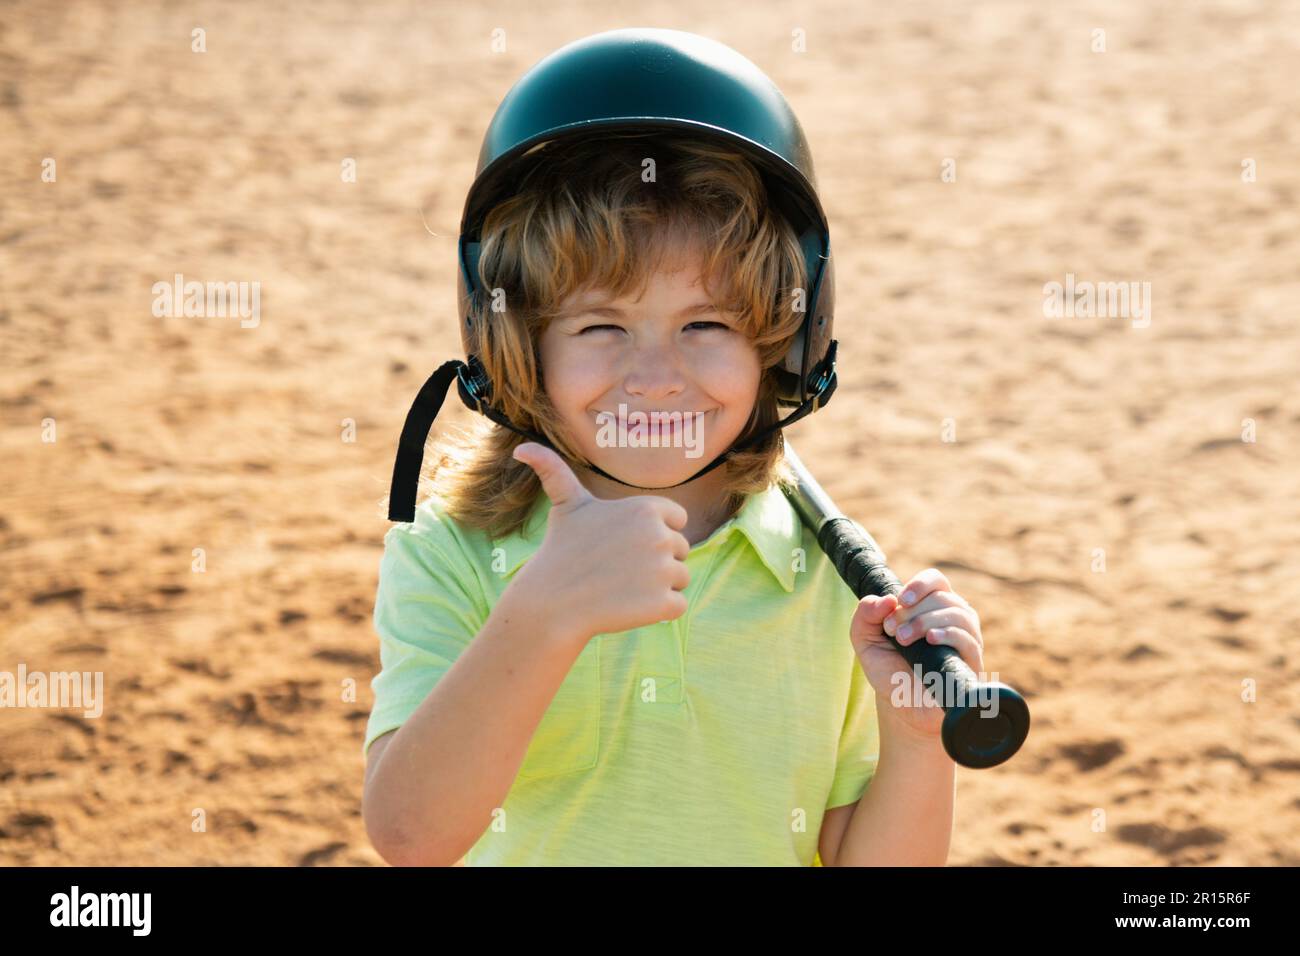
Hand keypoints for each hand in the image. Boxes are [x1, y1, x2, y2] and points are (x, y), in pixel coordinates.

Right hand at [510, 442, 691, 641]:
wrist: (552, 603)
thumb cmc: (560, 551)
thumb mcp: (564, 505)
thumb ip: (554, 471)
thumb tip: (519, 449)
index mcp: (646, 508)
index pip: (678, 520)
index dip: (654, 534)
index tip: (624, 544)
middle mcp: (660, 536)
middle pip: (680, 550)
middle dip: (656, 561)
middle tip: (618, 569)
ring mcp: (664, 571)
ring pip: (680, 578)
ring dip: (658, 587)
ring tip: (622, 587)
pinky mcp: (664, 603)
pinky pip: (678, 605)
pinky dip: (659, 611)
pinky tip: (629, 606)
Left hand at [848, 568, 984, 739]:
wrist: (902, 709)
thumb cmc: (888, 672)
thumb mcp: (865, 640)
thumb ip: (865, 615)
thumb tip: (885, 599)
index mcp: (930, 609)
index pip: (936, 581)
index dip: (920, 584)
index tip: (901, 600)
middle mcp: (953, 620)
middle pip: (943, 597)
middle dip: (913, 611)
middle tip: (892, 630)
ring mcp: (966, 640)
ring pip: (958, 613)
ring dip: (926, 621)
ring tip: (904, 639)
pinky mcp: (972, 662)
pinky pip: (968, 639)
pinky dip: (949, 633)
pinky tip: (930, 640)